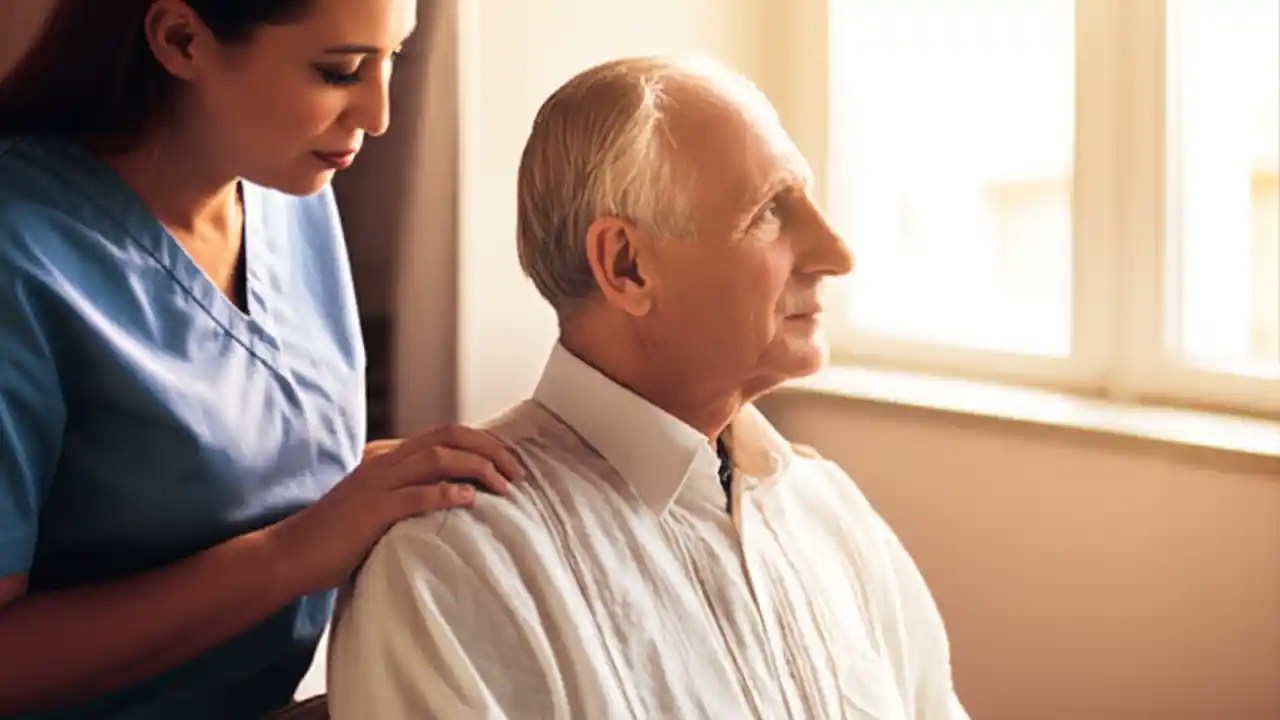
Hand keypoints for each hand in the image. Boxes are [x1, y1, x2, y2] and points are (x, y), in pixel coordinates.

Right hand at [270, 425, 523, 594]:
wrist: (291, 554)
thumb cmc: (337, 538)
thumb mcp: (378, 506)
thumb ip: (409, 494)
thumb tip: (456, 498)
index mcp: (387, 457)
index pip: (445, 434)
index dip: (483, 443)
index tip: (508, 464)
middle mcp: (384, 461)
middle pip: (449, 435)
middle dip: (490, 449)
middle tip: (518, 473)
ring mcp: (377, 483)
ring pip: (438, 457)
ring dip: (478, 467)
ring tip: (504, 486)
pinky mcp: (371, 509)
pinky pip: (416, 493)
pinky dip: (447, 493)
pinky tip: (470, 499)